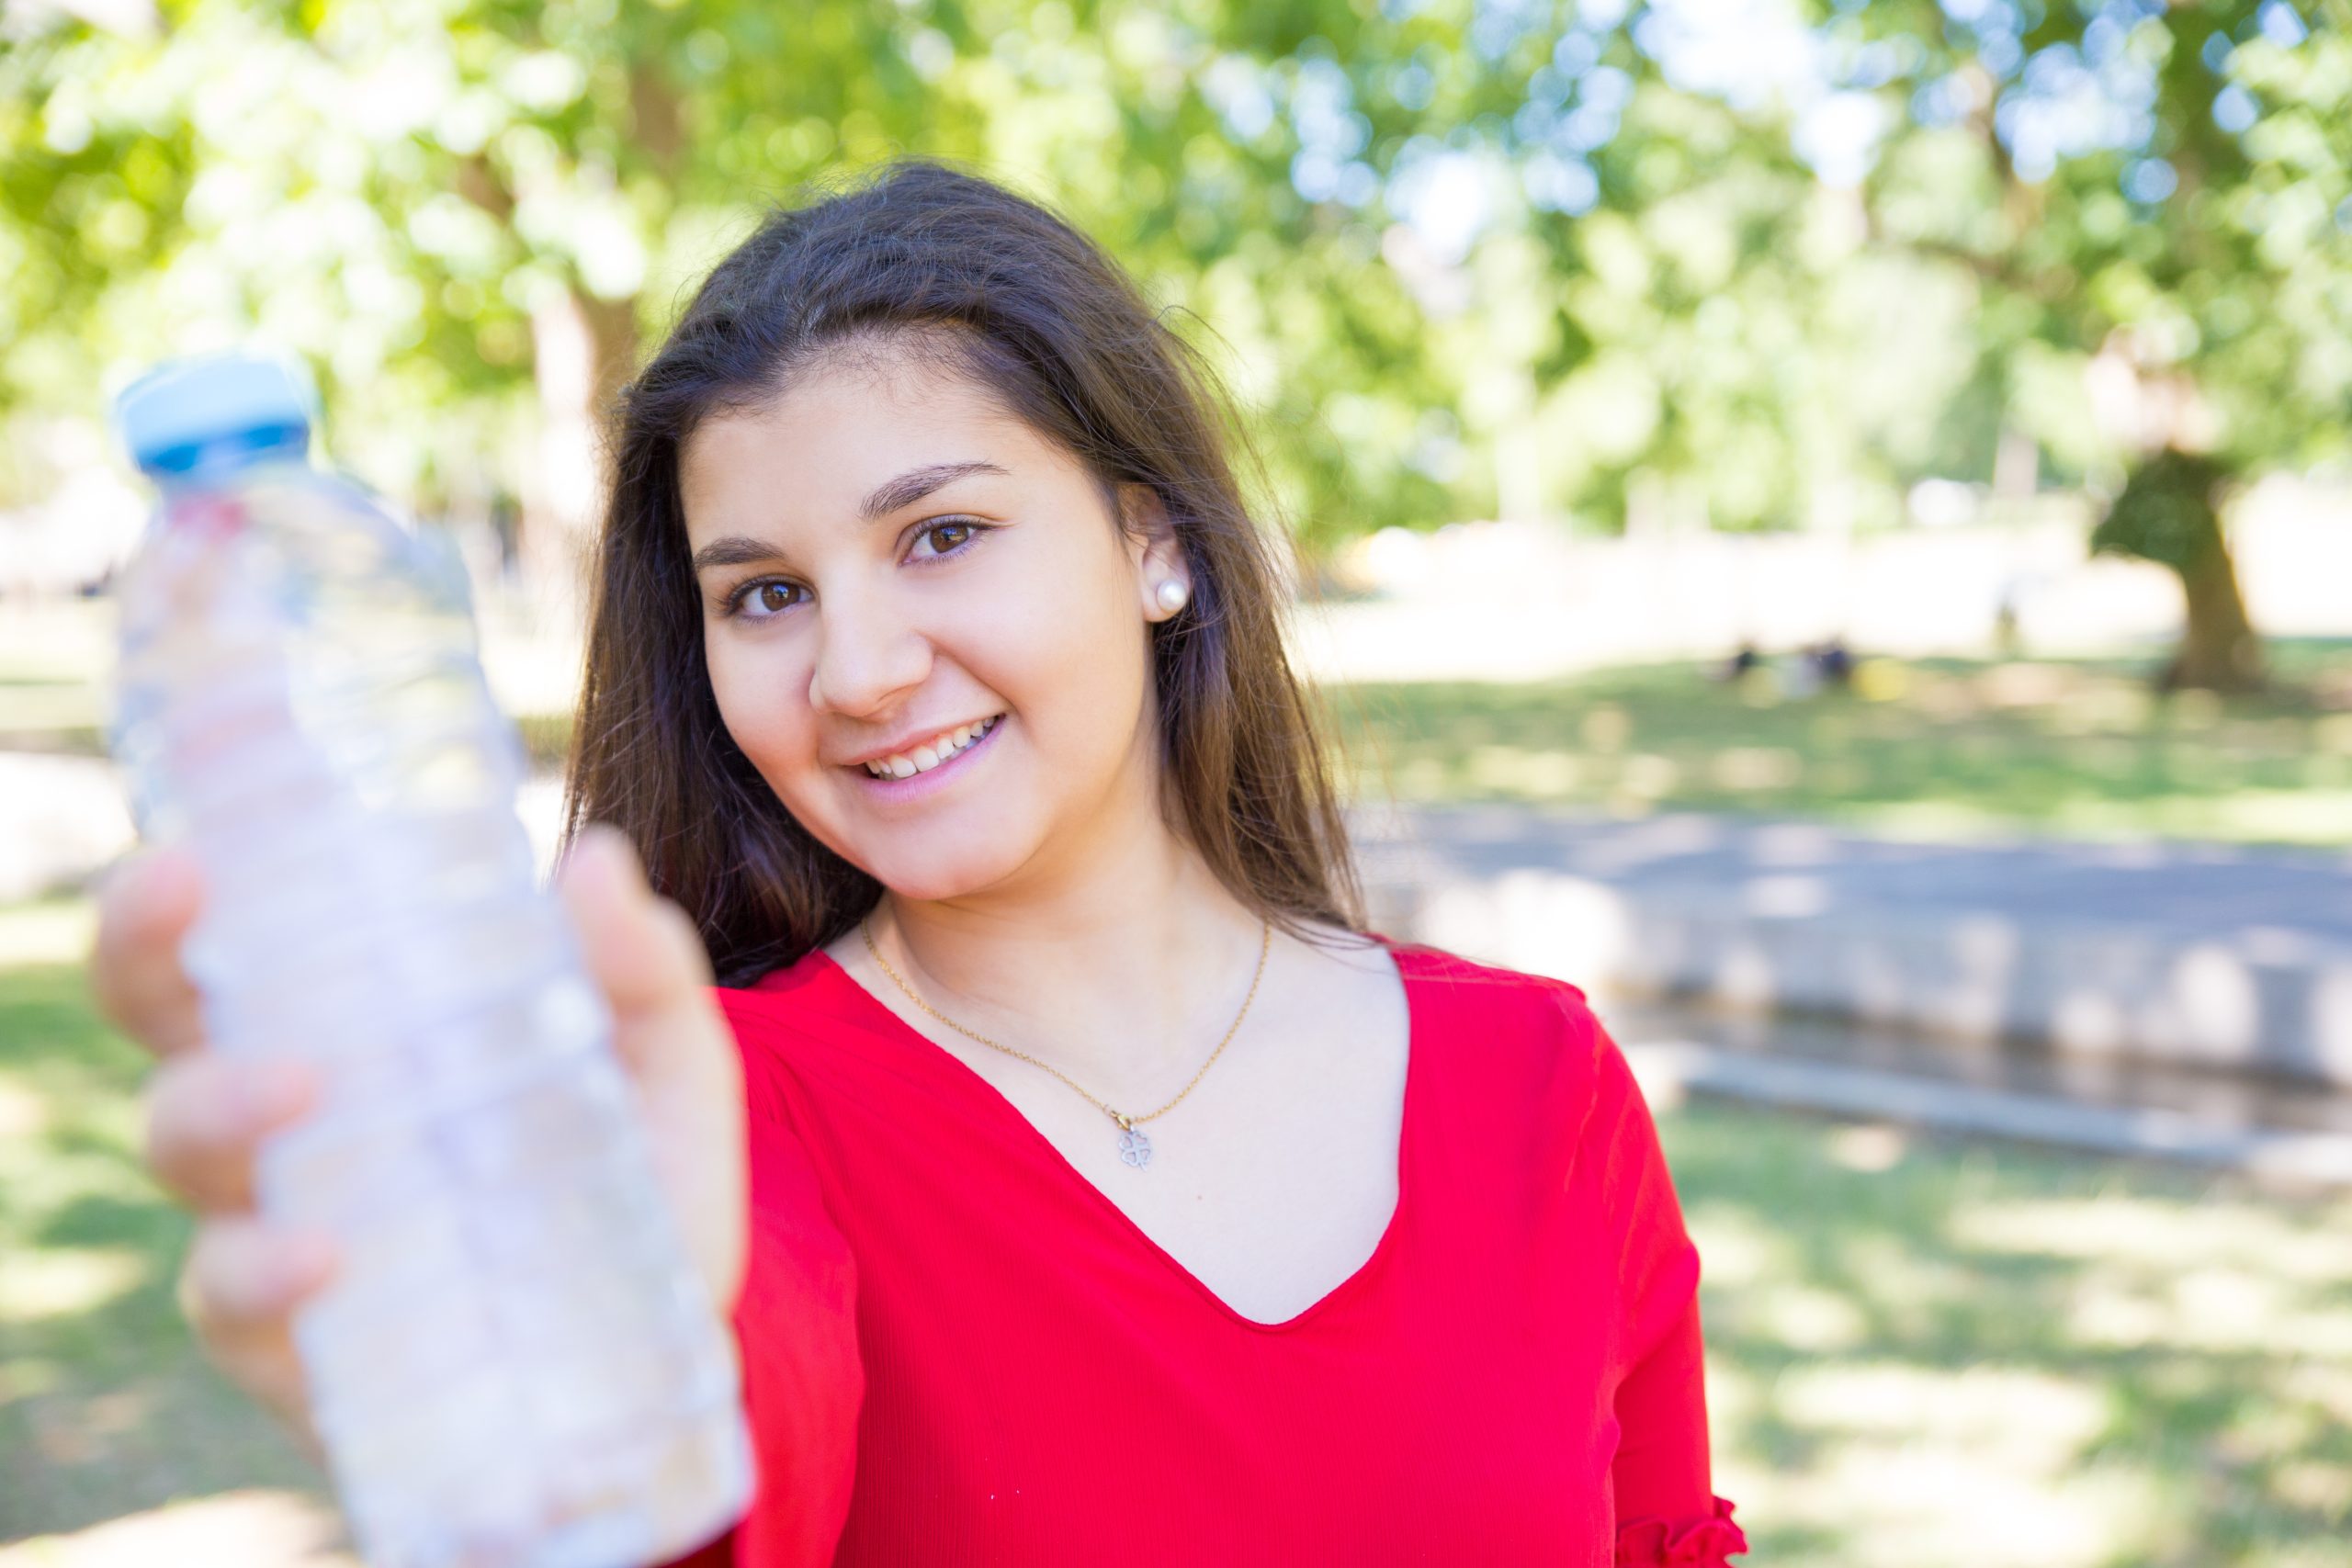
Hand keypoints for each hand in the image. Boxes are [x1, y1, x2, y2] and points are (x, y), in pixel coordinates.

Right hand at [89, 821, 749, 1462]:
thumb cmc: (636, 1191)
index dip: (182, 868)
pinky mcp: (291, 1340)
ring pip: (182, 1144)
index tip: (192, 812)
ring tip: (299, 1085)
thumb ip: (646, 976)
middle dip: (143, 946)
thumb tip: (599, 857)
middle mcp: (293, 1111)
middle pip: (163, 1014)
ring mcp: (278, 1220)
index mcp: (362, 1020)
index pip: (239, 926)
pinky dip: (262, 1270)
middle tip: (184, 888)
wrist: (660, 1366)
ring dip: (217, 1100)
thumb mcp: (667, 1073)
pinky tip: (322, 1254)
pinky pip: (232, 1300)